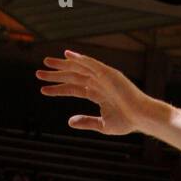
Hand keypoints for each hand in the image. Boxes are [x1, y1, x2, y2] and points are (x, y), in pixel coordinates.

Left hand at [35, 51, 152, 135]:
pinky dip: (80, 58)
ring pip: (79, 68)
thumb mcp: (102, 124)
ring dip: (62, 65)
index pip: (73, 88)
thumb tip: (69, 121)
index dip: (58, 89)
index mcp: (96, 93)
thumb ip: (86, 121)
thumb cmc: (126, 122)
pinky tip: (68, 56)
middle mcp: (98, 82)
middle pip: (72, 76)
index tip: (43, 90)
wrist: (142, 118)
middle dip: (56, 74)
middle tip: (38, 74)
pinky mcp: (109, 74)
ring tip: (46, 63)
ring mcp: (103, 77)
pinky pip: (92, 64)